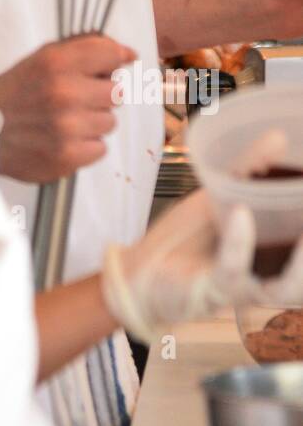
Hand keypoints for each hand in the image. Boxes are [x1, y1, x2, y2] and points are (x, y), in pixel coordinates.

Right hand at [0, 35, 135, 183]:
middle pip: (116, 91)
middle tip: (73, 99)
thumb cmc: (14, 95)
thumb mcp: (40, 59)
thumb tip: (128, 54)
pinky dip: (85, 146)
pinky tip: (63, 139)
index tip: (107, 67)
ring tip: (64, 121)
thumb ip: (82, 50)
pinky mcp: (69, 156)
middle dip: (99, 95)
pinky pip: (101, 148)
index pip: (112, 54)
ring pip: (110, 122)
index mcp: (55, 63)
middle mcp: (63, 92)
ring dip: (92, 122)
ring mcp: (67, 127)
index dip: (112, 61)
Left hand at [103, 132, 302, 341]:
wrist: (139, 272)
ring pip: (288, 286)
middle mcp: (270, 277)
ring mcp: (245, 287)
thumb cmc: (186, 238)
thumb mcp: (219, 196)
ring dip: (302, 261)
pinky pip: (231, 267)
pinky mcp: (213, 289)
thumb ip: (251, 170)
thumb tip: (279, 136)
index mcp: (277, 255)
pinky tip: (241, 212)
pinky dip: (239, 239)